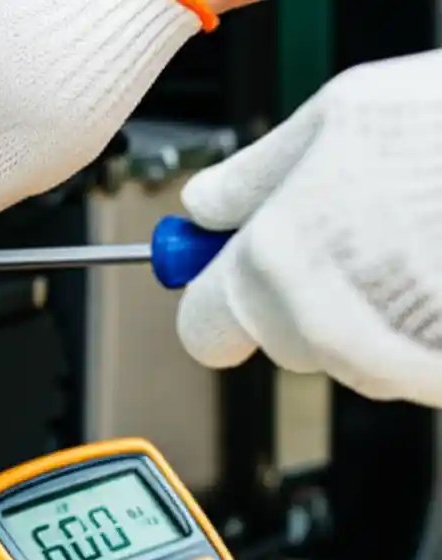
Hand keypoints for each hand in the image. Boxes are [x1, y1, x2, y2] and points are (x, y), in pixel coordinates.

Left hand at [177, 50, 441, 407]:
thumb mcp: (339, 118)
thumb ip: (253, 175)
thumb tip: (202, 207)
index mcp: (273, 263)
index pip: (203, 330)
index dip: (215, 301)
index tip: (229, 282)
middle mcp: (321, 327)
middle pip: (278, 341)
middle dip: (296, 298)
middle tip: (351, 236)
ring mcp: (386, 362)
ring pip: (345, 355)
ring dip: (364, 313)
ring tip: (415, 243)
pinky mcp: (436, 380)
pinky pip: (404, 367)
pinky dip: (418, 331)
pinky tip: (439, 272)